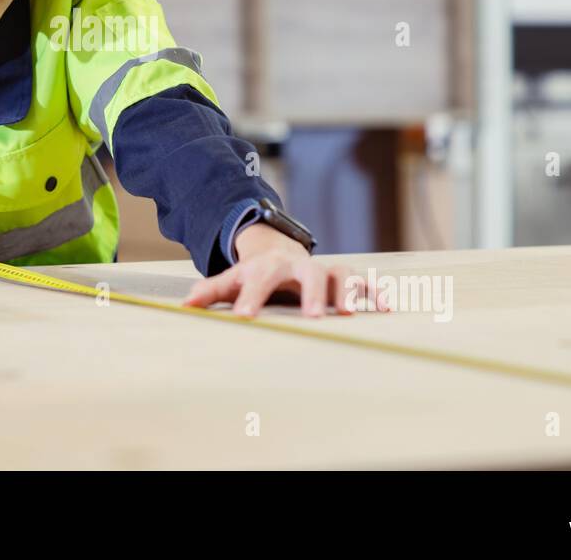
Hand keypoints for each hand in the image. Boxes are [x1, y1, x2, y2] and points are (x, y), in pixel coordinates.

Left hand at [183, 223, 391, 317]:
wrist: (281, 253)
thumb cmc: (256, 275)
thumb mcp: (233, 279)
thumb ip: (212, 292)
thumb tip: (185, 305)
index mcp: (269, 267)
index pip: (259, 280)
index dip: (251, 298)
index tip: (244, 317)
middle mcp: (300, 266)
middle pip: (308, 273)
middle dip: (311, 294)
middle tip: (312, 317)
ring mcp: (324, 269)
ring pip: (340, 274)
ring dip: (347, 292)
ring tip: (349, 314)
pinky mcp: (344, 277)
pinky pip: (364, 283)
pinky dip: (375, 294)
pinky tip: (386, 310)